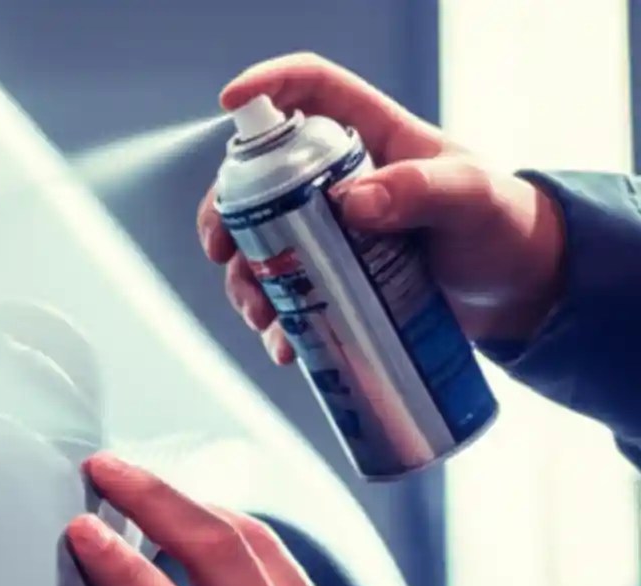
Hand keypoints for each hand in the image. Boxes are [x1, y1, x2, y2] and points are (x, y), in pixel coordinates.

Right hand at [196, 52, 566, 363]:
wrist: (519, 292)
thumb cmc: (505, 228)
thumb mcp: (473, 200)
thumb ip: (420, 191)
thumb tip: (352, 202)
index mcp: (371, 136)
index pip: (311, 88)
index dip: (267, 86)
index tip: (230, 106)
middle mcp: (338, 179)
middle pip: (258, 177)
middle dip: (226, 213)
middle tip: (222, 250)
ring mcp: (330, 231)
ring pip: (261, 242)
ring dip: (245, 278)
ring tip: (261, 314)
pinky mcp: (333, 277)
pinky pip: (286, 293)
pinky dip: (275, 321)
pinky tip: (284, 343)